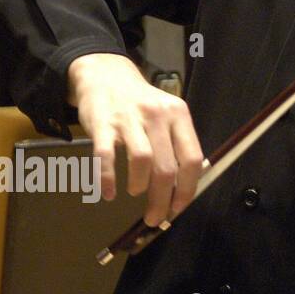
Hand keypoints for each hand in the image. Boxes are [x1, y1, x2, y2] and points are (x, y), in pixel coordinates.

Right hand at [68, 53, 204, 225]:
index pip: (192, 159)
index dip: (187, 189)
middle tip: (155, 218)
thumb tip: (185, 187)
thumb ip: (178, 144)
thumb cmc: (142, 104)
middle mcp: (157, 116)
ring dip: (140, 186)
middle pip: (167, 167)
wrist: (106, 75)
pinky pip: (106, 156)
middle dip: (162, 199)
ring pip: (142, 161)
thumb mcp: (168, 114)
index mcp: (179, 116)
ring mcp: (129, 119)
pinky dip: (108, 179)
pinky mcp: (102, 124)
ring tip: (136, 192)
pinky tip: (108, 193)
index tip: (178, 209)